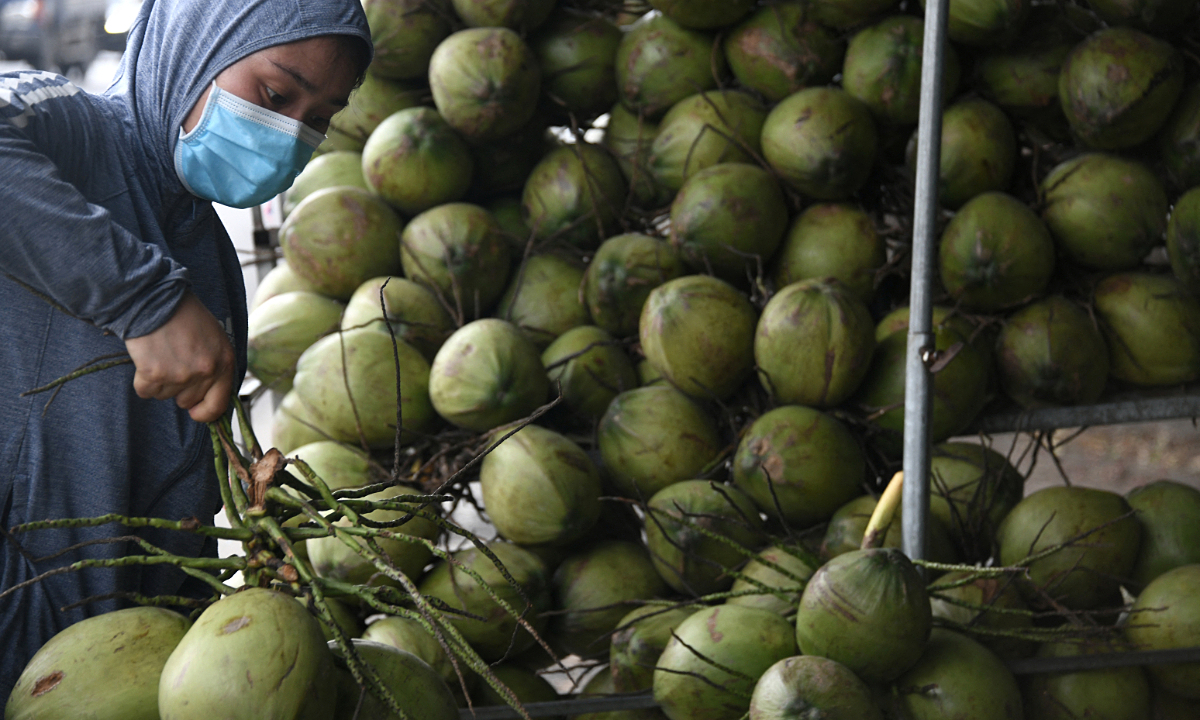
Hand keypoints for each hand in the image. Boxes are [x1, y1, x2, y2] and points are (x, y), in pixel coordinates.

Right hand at [124, 291, 235, 422]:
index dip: (205, 412)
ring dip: (160, 381)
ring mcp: (180, 375)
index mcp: (224, 362)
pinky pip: (145, 391)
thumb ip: (215, 366)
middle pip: (188, 401)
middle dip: (179, 388)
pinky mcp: (154, 374)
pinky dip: (142, 380)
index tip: (195, 411)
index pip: (219, 405)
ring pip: (165, 396)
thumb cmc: (184, 314)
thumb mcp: (214, 338)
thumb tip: (209, 396)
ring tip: (161, 354)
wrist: (155, 298)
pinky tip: (147, 358)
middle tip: (172, 362)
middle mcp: (205, 372)